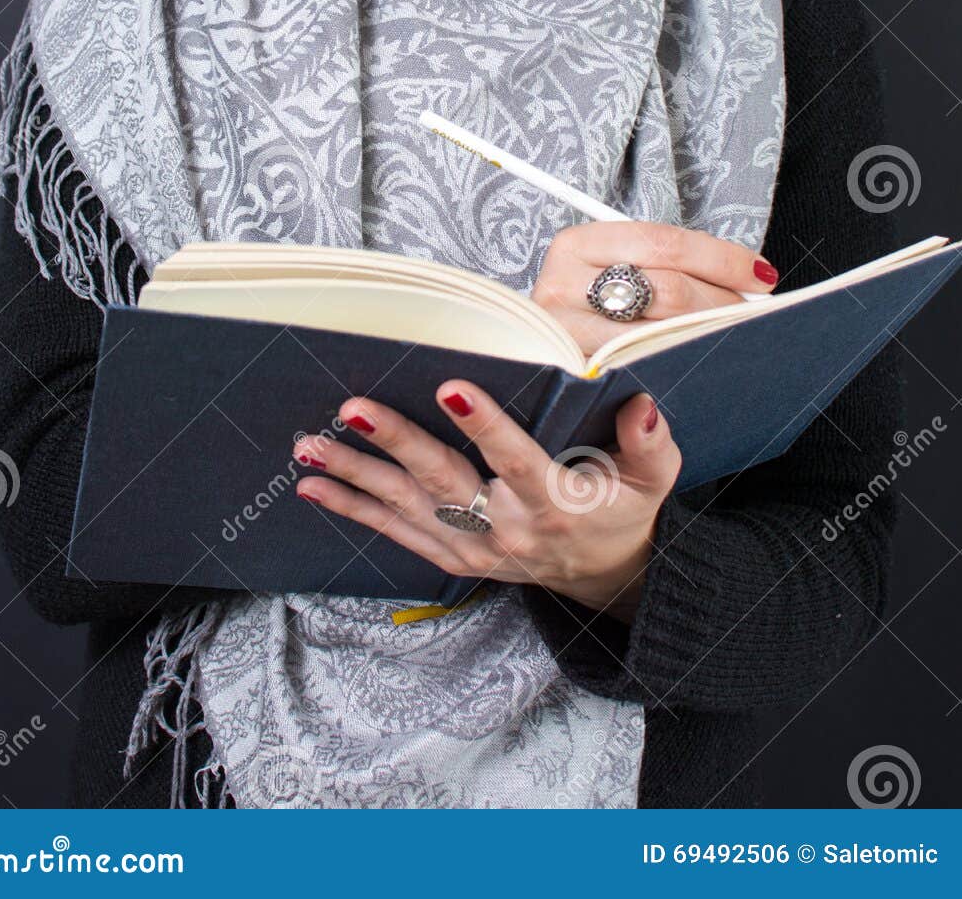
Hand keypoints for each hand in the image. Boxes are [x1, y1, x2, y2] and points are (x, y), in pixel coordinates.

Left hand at [294, 381, 682, 617]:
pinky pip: (394, 532)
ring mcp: (472, 547)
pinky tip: (313, 486)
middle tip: (354, 408)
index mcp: (555, 503)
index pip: (515, 460)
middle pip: (442, 481)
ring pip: (405, 507)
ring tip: (309, 446)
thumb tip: (640, 405)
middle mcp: (506, 529)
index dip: (485, 425)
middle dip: (395, 442)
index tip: (452, 387)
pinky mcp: (451, 556)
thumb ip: (649, 444)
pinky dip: (353, 509)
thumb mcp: (652, 480)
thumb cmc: (624, 509)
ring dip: (354, 475)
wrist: (605, 575)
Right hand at [531, 219, 778, 356]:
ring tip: (729, 336)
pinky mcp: (570, 377)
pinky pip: (639, 371)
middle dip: (720, 303)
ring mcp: (562, 334)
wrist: (544, 366)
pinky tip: (696, 362)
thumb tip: (752, 277)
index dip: (720, 259)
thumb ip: (671, 267)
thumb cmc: (596, 310)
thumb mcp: (620, 272)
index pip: (664, 244)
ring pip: (658, 334)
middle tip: (748, 315)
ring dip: (704, 337)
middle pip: (666, 290)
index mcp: (576, 244)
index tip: (759, 275)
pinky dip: (675, 366)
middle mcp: (559, 285)